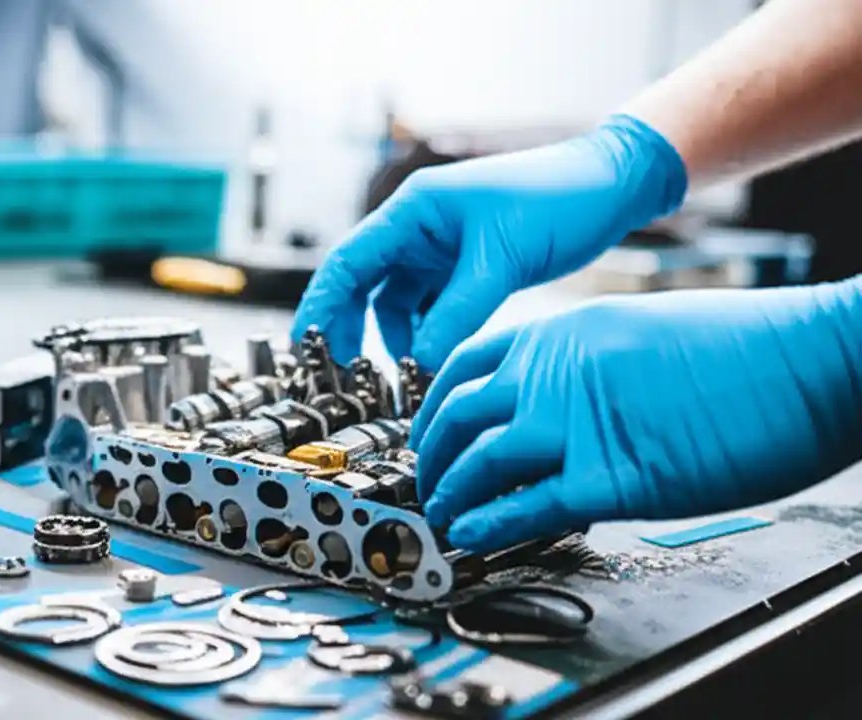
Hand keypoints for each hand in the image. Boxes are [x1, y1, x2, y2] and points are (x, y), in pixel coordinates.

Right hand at [291, 115, 686, 369]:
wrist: (612, 186)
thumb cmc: (558, 200)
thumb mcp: (502, 261)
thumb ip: (457, 315)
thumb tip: (421, 366)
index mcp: (413, 212)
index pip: (348, 262)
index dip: (322, 306)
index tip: (308, 347)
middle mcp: (418, 229)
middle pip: (363, 285)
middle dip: (351, 329)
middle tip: (346, 375)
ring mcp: (439, 248)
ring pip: (398, 303)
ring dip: (397, 339)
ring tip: (407, 376)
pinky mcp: (464, 267)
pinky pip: (431, 308)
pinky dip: (428, 335)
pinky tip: (435, 360)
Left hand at [412, 280, 861, 551]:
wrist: (811, 359)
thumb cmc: (747, 347)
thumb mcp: (642, 333)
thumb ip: (587, 365)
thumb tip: (562, 401)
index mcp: (564, 333)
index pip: (467, 364)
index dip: (435, 404)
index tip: (429, 431)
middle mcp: (556, 374)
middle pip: (459, 415)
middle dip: (432, 456)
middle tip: (427, 483)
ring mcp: (579, 425)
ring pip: (479, 463)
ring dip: (450, 496)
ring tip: (442, 518)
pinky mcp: (613, 478)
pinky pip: (525, 507)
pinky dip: (487, 525)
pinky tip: (470, 537)